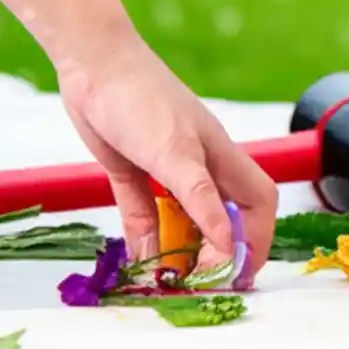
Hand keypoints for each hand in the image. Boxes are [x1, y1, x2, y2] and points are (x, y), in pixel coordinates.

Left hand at [56, 31, 276, 273]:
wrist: (91, 63)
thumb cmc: (142, 99)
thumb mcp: (176, 154)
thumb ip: (202, 201)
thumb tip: (228, 245)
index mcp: (224, 160)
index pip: (257, 207)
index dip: (256, 241)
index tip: (237, 273)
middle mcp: (201, 169)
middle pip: (225, 219)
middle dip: (220, 254)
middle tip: (203, 285)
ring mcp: (167, 172)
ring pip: (185, 221)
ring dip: (180, 250)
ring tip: (168, 279)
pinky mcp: (134, 172)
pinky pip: (146, 214)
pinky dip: (146, 237)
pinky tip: (140, 258)